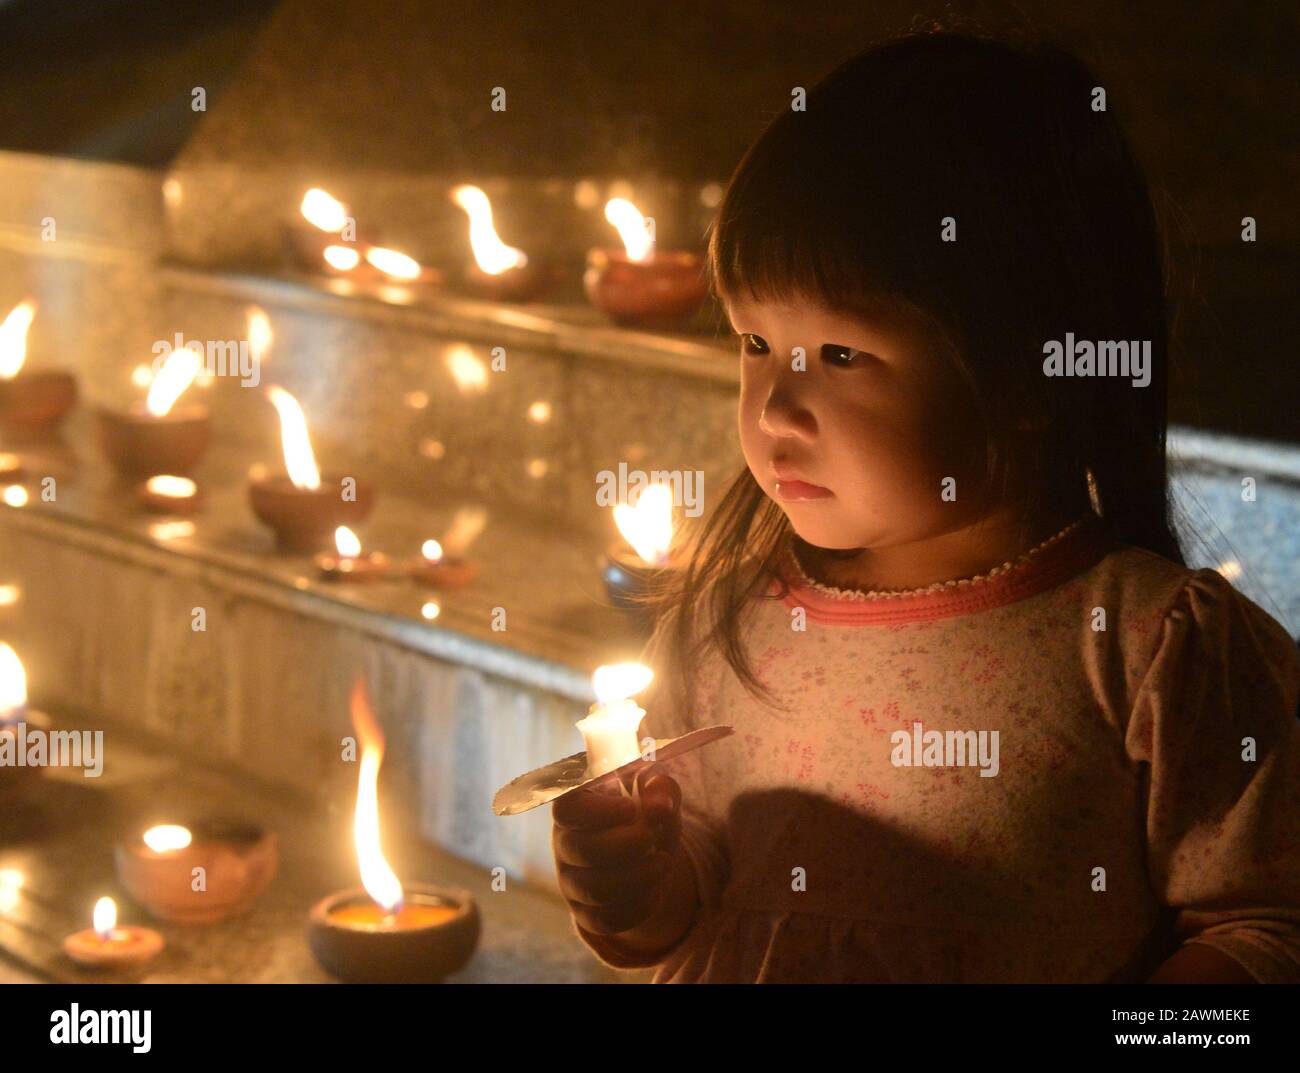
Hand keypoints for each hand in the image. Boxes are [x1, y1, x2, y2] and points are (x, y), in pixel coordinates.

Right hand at [552, 763, 681, 935]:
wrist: (648, 853)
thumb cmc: (645, 812)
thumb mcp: (656, 791)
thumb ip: (660, 788)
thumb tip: (659, 807)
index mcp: (576, 805)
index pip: (567, 809)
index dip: (598, 811)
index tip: (631, 809)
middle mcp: (564, 842)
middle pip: (582, 850)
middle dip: (627, 846)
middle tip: (654, 837)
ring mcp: (570, 880)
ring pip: (594, 889)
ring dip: (639, 878)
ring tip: (664, 863)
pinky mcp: (583, 912)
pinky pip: (604, 920)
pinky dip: (637, 907)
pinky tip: (654, 890)